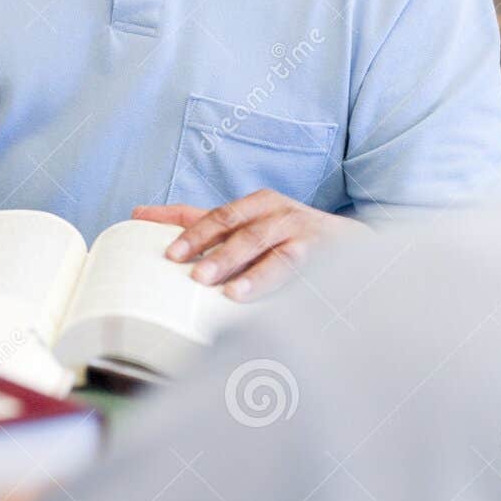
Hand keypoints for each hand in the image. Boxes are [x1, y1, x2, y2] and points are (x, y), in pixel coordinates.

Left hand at [132, 189, 353, 300]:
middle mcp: (273, 211)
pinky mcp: (318, 251)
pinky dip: (262, 278)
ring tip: (206, 281)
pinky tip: (242, 294)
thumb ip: (212, 231)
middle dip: (199, 238)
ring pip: (256, 241)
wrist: (362, 249)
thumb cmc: (298, 242)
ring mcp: (296, 228)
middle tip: (174, 259)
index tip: (138, 220)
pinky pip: (286, 263)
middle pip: (229, 221)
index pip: (206, 209)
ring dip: (230, 260)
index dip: (172, 215)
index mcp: (255, 206)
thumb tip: (147, 220)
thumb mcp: (258, 234)